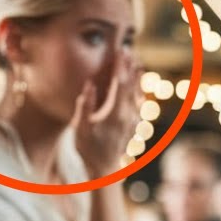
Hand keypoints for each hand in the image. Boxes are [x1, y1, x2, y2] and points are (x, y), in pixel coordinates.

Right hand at [72, 52, 141, 177]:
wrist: (105, 169)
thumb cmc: (88, 148)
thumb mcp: (80, 127)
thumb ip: (85, 105)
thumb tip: (90, 84)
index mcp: (115, 114)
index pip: (120, 84)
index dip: (120, 67)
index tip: (120, 52)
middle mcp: (128, 115)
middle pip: (132, 86)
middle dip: (130, 67)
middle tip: (129, 50)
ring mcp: (133, 121)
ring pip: (138, 94)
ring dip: (137, 77)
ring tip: (137, 62)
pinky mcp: (134, 125)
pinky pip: (139, 103)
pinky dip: (139, 90)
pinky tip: (139, 85)